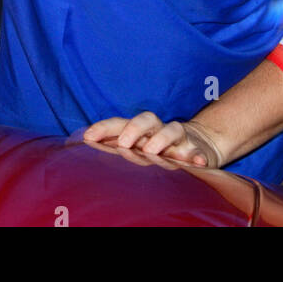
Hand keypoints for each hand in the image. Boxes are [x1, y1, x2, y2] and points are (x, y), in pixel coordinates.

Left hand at [83, 111, 224, 167]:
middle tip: (124, 143)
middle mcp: (158, 130)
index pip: (120, 123)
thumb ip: (115, 148)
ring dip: (162, 138)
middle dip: (134, 128)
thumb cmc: (159, 148)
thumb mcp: (137, 148)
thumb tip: (83, 146)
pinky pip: (198, 151)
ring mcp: (179, 139)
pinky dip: (197, 155)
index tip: (89, 137)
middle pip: (147, 119)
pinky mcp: (197, 150)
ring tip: (152, 150)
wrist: (199, 144)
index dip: (104, 128)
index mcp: (139, 130)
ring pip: (172, 130)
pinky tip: (197, 162)